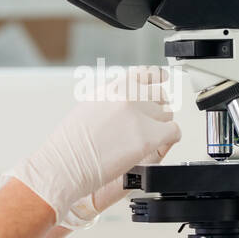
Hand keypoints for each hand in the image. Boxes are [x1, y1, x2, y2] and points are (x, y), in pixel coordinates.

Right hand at [0, 66, 180, 224]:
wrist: (64, 164)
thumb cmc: (71, 145)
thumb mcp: (88, 108)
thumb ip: (110, 100)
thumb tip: (124, 104)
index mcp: (112, 87)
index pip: (145, 73)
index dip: (157, 78)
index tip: (162, 81)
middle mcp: (127, 95)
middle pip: (160, 95)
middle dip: (159, 108)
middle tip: (155, 120)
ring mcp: (138, 114)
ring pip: (167, 113)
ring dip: (163, 125)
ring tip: (151, 137)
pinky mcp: (148, 136)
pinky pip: (173, 131)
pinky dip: (171, 138)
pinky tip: (160, 144)